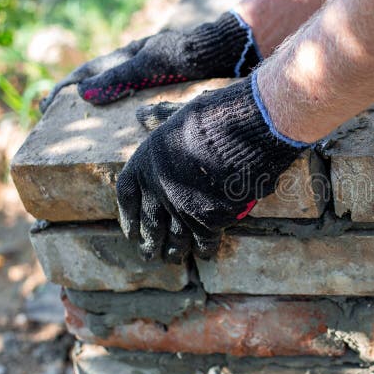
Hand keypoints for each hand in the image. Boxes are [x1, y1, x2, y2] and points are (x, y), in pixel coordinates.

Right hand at [40, 10, 260, 111]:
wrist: (227, 52)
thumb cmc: (189, 53)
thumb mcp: (150, 63)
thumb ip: (119, 78)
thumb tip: (82, 95)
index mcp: (129, 56)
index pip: (89, 73)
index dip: (66, 89)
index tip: (46, 107)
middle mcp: (139, 66)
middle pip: (101, 85)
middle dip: (78, 102)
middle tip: (57, 124)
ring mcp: (156, 78)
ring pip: (120, 97)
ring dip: (102, 112)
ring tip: (86, 132)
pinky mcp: (172, 92)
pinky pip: (143, 106)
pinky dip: (129, 118)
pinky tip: (128, 134)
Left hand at [117, 72, 307, 262]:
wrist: (245, 133)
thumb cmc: (216, 117)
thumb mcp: (181, 114)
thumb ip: (161, 118)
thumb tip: (140, 114)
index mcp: (146, 162)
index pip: (127, 196)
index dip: (129, 217)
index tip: (131, 232)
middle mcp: (158, 189)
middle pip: (150, 224)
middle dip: (150, 242)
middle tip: (150, 255)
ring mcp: (182, 208)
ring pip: (175, 239)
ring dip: (174, 252)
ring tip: (174, 258)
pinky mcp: (208, 221)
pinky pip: (204, 242)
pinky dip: (205, 250)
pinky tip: (206, 253)